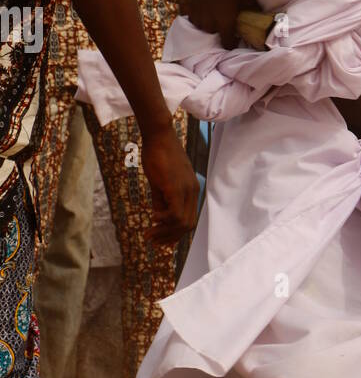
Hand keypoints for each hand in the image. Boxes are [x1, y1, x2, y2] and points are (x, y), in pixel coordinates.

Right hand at [141, 123, 199, 244]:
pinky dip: (164, 221)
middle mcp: (192, 192)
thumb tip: (157, 216)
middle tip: (154, 242)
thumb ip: (161, 199)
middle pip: (187, 225)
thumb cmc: (158, 155)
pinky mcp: (176, 187)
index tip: (162, 239)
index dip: (176, 233)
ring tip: (149, 235)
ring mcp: (186, 190)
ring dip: (165, 232)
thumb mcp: (160, 181)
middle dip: (170, 237)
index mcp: (191, 190)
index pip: (189, 219)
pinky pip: (174, 213)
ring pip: (181, 222)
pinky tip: (152, 219)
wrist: (159, 136)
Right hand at [187, 0, 257, 49]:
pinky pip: (194, 20)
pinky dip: (199, 18)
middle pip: (215, 35)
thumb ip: (254, 9)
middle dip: (220, 31)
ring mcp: (198, 17)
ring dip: (208, 25)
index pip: (227, 44)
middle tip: (225, 22)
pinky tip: (204, 11)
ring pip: (203, 28)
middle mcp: (210, 23)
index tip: (235, 38)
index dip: (232, 44)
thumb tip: (262, 16)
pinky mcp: (190, 9)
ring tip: (214, 17)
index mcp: (225, 23)